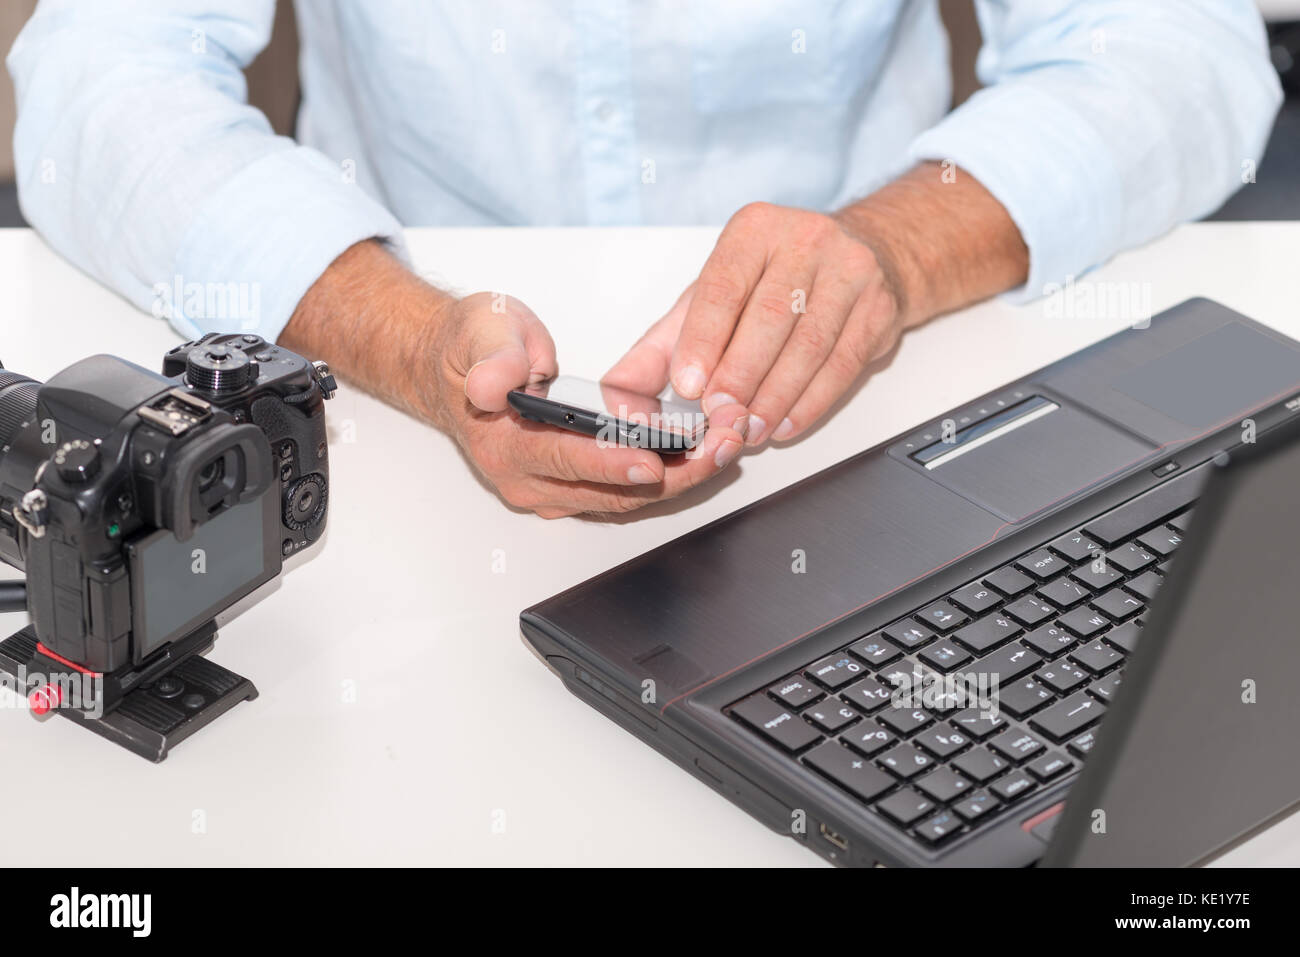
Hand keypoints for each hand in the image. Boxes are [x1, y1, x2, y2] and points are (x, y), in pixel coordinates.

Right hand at [425, 292, 749, 516]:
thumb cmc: (473, 349)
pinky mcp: (575, 489)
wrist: (458, 371)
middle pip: (611, 490)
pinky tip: (707, 450)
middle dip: (674, 472)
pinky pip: (629, 491)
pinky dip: (672, 474)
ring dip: (683, 476)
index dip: (610, 462)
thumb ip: (493, 357)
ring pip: (628, 498)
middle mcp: (529, 480)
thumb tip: (494, 385)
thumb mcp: (480, 330)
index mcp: (504, 444)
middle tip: (721, 446)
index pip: (564, 459)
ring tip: (728, 444)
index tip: (651, 461)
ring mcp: (554, 491)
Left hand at [606, 202, 903, 445]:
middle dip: (741, 375)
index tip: (687, 384)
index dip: (704, 339)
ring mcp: (850, 271)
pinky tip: (784, 423)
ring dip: (775, 396)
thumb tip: (617, 390)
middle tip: (719, 417)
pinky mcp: (879, 307)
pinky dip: (811, 402)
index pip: (724, 285)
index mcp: (753, 231)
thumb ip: (664, 343)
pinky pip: (842, 363)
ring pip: (810, 344)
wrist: (864, 256)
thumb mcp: (712, 296)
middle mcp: (805, 240)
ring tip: (747, 428)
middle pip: (771, 317)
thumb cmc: (775, 279)